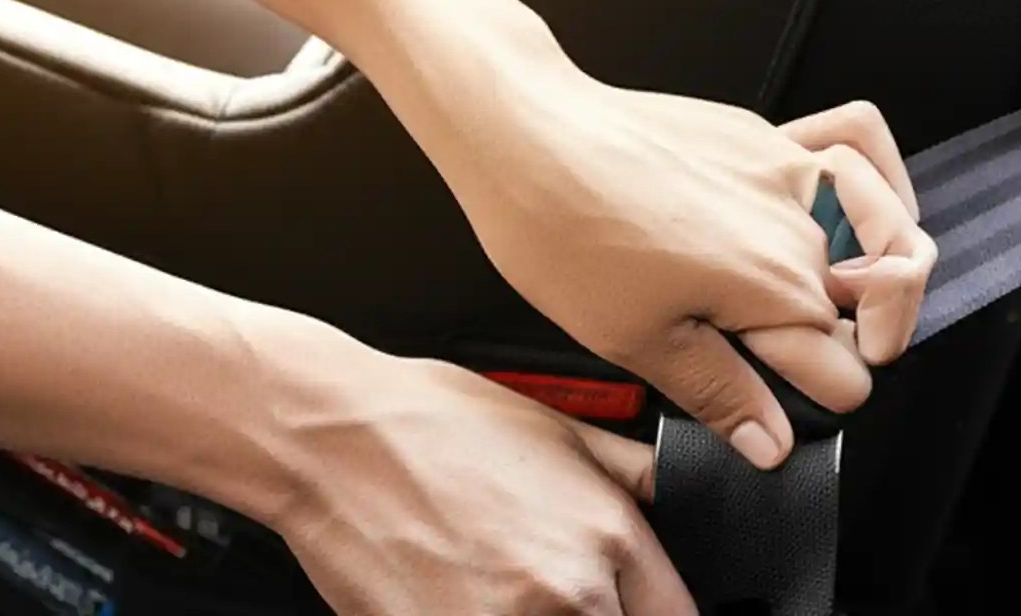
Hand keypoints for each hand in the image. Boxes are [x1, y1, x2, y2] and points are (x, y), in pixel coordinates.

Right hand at [268, 343, 696, 615]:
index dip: (661, 614)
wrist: (329, 437)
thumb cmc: (429, 424)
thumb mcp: (557, 428)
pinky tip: (466, 599)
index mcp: (607, 538)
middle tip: (552, 593)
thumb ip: (638, 480)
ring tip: (501, 591)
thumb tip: (692, 506)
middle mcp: (565, 596)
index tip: (634, 607)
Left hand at [429, 60, 935, 468]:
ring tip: (848, 292)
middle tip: (774, 354)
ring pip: (886, 227)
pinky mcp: (760, 135)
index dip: (814, 403)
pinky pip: (852, 149)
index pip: (847, 376)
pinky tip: (842, 202)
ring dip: (881, 264)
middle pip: (864, 310)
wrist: (526, 132)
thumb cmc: (563, 230)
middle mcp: (798, 226)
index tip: (770, 404)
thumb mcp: (635, 339)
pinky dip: (867, 183)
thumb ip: (720, 392)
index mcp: (775, 289)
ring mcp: (786, 171)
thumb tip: (769, 443)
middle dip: (834, 339)